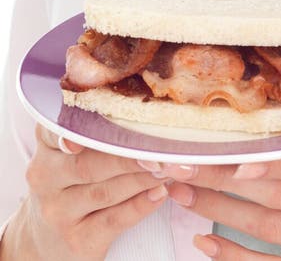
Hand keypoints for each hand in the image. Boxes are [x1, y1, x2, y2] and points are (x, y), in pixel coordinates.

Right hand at [7, 124, 169, 260]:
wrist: (55, 234)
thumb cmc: (76, 177)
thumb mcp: (74, 150)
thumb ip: (96, 127)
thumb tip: (146, 105)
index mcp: (48, 146)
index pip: (60, 129)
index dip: (80, 128)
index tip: (107, 121)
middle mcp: (46, 178)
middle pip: (89, 164)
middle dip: (130, 155)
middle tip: (163, 148)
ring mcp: (59, 211)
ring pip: (104, 192)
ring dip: (142, 179)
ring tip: (169, 167)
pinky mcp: (76, 239)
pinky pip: (112, 221)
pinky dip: (139, 206)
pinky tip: (160, 193)